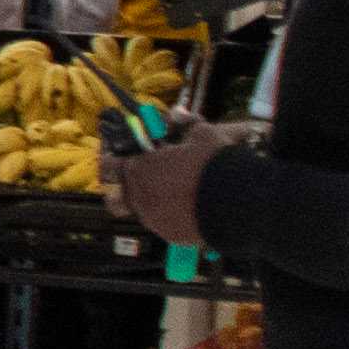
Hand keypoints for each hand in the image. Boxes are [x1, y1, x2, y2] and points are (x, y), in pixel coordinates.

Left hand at [111, 123, 233, 246]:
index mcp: (139, 169)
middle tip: (139, 180)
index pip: (109, 166)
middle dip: (124, 186)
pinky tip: (185, 209)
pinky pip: (162, 224)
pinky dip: (168, 216)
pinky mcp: (169, 235)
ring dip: (148, 201)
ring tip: (168, 195)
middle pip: (116, 195)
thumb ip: (184, 123)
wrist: (238, 201)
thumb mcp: (202, 133)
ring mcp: (152, 218)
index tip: (115, 158)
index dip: (112, 160)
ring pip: (139, 210)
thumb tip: (177, 112)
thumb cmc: (215, 162)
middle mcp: (139, 196)